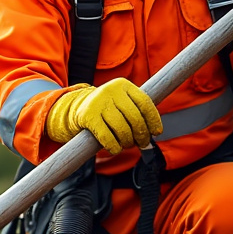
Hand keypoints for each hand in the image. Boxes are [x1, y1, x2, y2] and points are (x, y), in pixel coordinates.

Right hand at [45, 79, 162, 154]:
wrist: (76, 110)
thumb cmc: (107, 110)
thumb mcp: (122, 103)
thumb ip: (137, 113)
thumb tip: (154, 133)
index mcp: (123, 85)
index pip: (145, 102)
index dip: (153, 120)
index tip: (156, 132)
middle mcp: (110, 90)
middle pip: (135, 117)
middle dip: (141, 134)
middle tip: (142, 143)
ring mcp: (98, 102)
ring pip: (122, 129)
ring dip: (127, 142)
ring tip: (127, 144)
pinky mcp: (88, 116)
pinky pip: (107, 137)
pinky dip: (114, 146)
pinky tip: (115, 148)